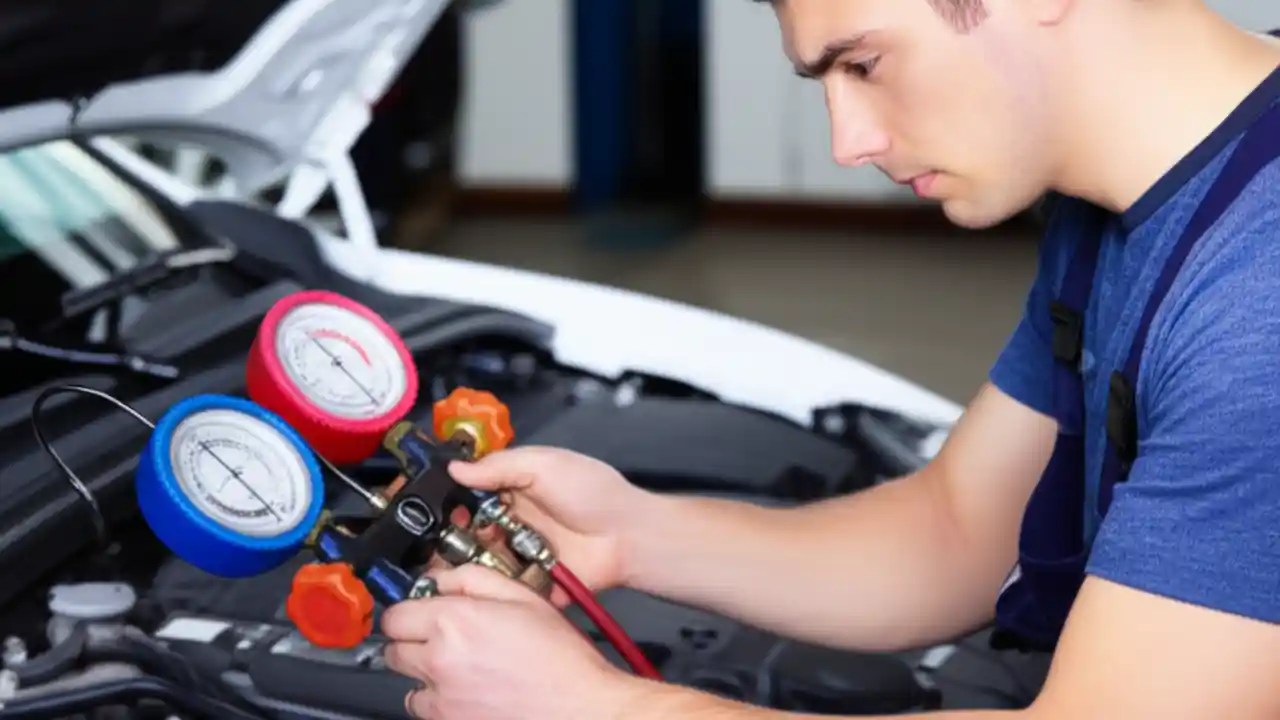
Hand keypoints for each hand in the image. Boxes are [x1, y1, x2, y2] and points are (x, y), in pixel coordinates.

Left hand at [381, 564, 638, 719]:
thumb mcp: (523, 597)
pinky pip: (426, 709)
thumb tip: (441, 578)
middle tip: (444, 638)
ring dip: (425, 673)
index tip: (421, 610)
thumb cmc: (560, 658)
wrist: (580, 707)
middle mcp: (439, 660)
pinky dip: (439, 701)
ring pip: (408, 682)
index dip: (409, 609)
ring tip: (461, 668)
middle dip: (413, 640)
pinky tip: (468, 690)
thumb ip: (473, 579)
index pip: (395, 614)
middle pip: (392, 648)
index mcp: (454, 622)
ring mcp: (442, 699)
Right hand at [446, 446, 653, 605]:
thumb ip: (500, 465)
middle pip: (465, 530)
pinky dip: (489, 587)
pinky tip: (479, 583)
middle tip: (449, 536)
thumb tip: (456, 468)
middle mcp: (510, 521)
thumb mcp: (546, 464)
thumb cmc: (595, 493)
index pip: (468, 494)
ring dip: (466, 561)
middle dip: (453, 535)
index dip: (450, 501)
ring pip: (477, 561)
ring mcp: (517, 553)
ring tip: (459, 560)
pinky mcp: (527, 582)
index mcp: (512, 488)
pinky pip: (500, 588)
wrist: (629, 536)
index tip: (436, 506)